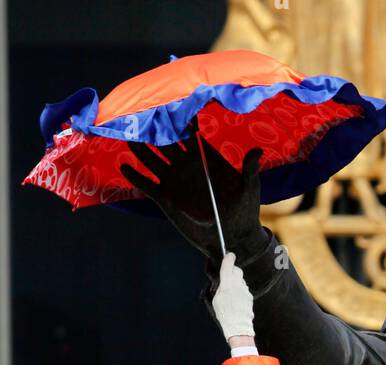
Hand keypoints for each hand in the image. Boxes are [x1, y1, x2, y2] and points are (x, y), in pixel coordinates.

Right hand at [119, 127, 265, 263]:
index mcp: (205, 158)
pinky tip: (124, 167)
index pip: (188, 133)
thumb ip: (249, 170)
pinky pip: (147, 185)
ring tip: (127, 135)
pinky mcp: (167, 199)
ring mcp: (175, 181)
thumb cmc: (244, 211)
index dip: (178, 119)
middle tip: (139, 114)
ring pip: (152, 159)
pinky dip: (136, 177)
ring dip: (140, 148)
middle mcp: (186, 165)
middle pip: (165, 142)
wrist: (233, 238)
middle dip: (153, 129)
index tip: (167, 103)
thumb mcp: (249, 189)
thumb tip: (257, 152)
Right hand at [213, 253, 254, 340]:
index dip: (229, 258)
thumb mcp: (216, 299)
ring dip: (237, 284)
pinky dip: (241, 293)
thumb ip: (221, 287)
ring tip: (232, 295)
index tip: (229, 255)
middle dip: (233, 271)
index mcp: (227, 284)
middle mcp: (238, 285)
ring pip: (242, 281)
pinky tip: (237, 302)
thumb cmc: (225, 314)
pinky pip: (245, 291)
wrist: (238, 327)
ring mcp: (245, 291)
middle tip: (228, 277)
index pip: (229, 265)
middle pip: (238, 270)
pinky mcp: (250, 297)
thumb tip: (224, 282)